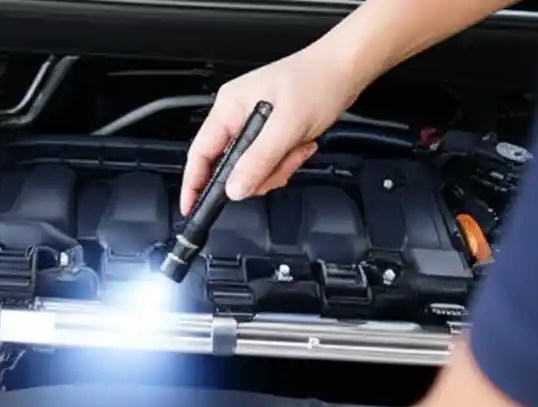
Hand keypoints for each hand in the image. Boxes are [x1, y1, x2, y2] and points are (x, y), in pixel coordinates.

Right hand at [180, 40, 367, 211]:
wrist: (346, 68)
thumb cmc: (316, 81)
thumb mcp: (285, 127)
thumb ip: (257, 161)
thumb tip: (234, 189)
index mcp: (228, 109)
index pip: (200, 154)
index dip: (193, 184)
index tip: (192, 208)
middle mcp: (236, 116)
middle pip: (230, 167)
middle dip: (257, 175)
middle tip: (280, 168)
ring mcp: (254, 124)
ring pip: (253, 168)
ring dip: (277, 167)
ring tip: (296, 149)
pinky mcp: (271, 131)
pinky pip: (269, 160)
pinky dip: (286, 160)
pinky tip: (301, 146)